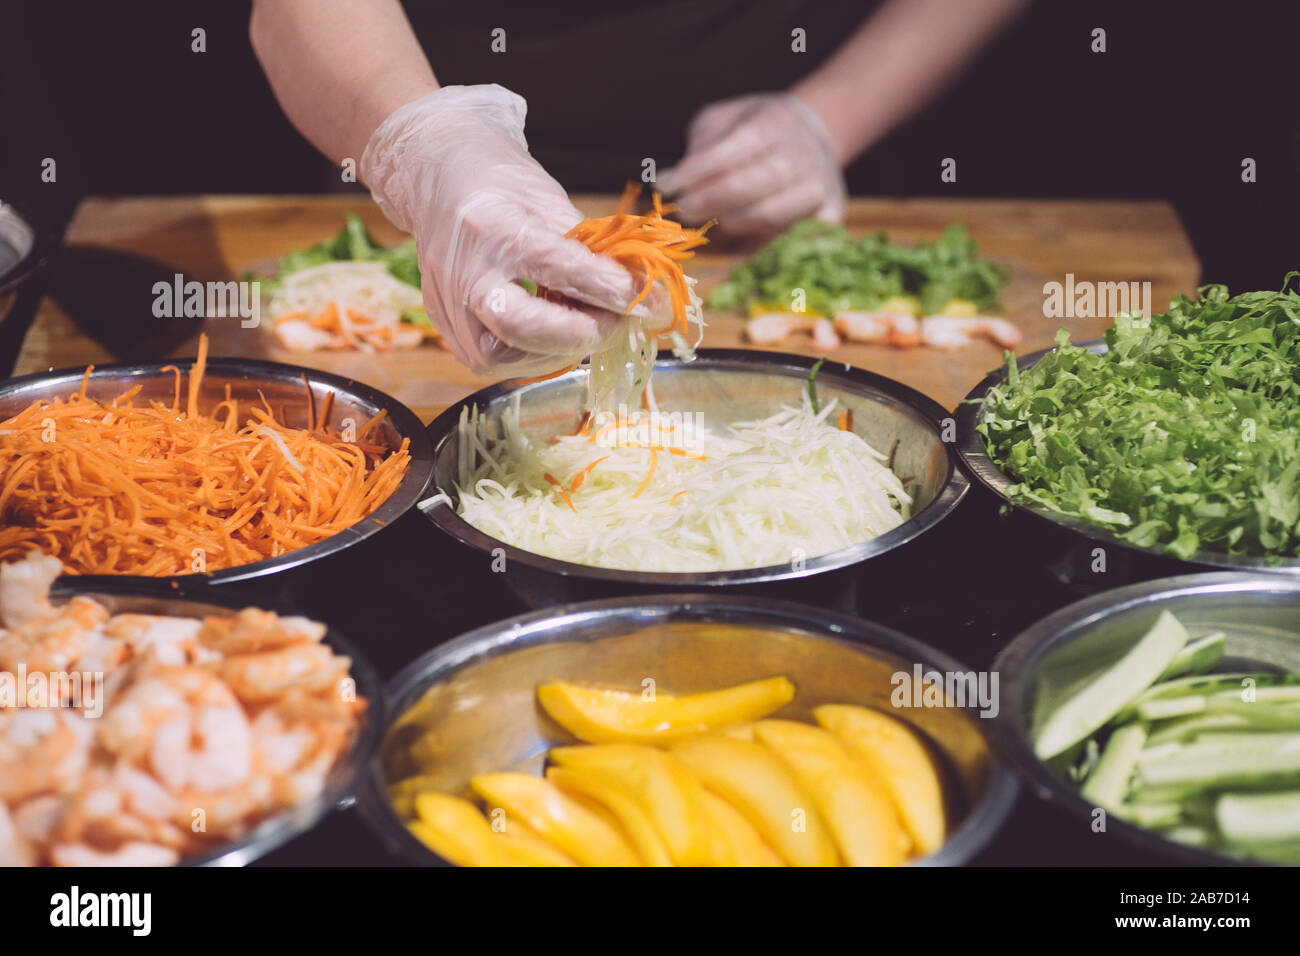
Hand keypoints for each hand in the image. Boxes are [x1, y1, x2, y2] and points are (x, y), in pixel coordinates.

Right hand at [361, 85, 648, 375]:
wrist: (439, 180)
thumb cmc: (500, 186)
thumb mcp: (550, 201)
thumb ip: (590, 251)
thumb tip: (638, 293)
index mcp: (490, 227)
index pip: (558, 268)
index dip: (609, 290)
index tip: (648, 301)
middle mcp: (463, 273)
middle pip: (522, 328)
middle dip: (581, 333)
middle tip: (618, 321)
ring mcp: (449, 307)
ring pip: (510, 356)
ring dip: (563, 347)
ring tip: (587, 321)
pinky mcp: (448, 331)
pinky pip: (500, 360)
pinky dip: (538, 351)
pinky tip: (556, 329)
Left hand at [659, 93, 846, 237]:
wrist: (811, 134)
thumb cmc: (755, 131)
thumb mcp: (724, 122)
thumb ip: (702, 147)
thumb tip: (674, 183)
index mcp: (774, 123)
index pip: (735, 147)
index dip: (698, 170)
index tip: (665, 185)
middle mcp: (801, 154)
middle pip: (756, 182)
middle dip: (713, 199)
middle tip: (684, 209)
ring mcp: (818, 186)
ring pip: (774, 213)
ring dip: (737, 222)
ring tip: (717, 222)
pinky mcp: (829, 214)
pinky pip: (797, 239)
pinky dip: (768, 247)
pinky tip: (742, 246)